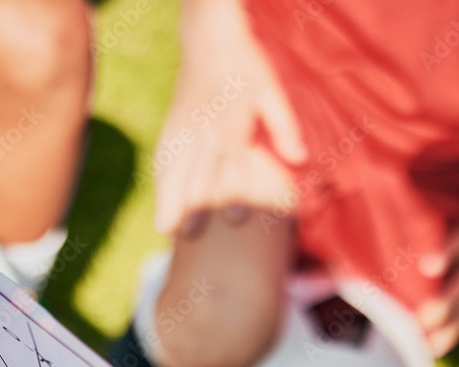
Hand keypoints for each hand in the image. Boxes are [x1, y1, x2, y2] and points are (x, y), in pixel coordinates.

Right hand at [153, 0, 305, 236]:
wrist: (209, 39)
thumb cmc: (246, 67)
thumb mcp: (271, 91)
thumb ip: (283, 126)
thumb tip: (298, 157)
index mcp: (230, 123)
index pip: (230, 161)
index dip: (232, 190)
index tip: (235, 218)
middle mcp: (203, 130)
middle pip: (194, 171)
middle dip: (191, 204)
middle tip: (187, 235)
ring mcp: (183, 129)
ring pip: (172, 168)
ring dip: (168, 199)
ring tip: (165, 230)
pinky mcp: (172, 127)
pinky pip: (163, 158)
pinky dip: (160, 183)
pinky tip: (160, 204)